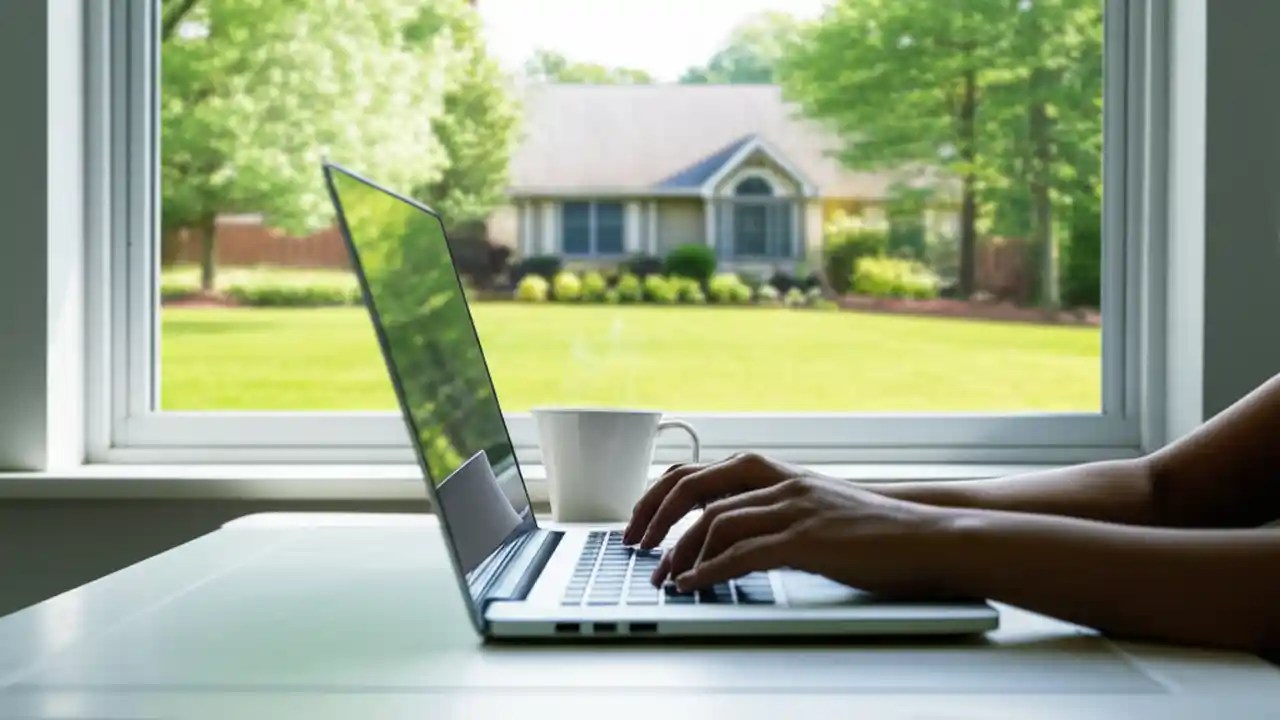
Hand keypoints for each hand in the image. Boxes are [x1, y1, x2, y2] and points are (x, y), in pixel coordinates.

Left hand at [623, 453, 955, 593]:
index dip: (658, 495)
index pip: (697, 471)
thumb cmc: (869, 529)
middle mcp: (777, 481)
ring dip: (679, 552)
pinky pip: (744, 553)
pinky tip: (694, 585)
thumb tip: (723, 537)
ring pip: (714, 522)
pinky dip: (710, 571)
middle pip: (694, 487)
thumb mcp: (811, 508)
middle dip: (654, 516)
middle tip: (634, 546)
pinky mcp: (807, 539)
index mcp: (774, 472)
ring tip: (665, 578)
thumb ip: (769, 513)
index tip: (638, 523)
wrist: (925, 536)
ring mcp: (792, 507)